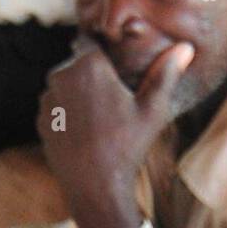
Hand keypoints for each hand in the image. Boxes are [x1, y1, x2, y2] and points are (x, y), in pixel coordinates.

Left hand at [37, 39, 193, 227]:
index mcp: (88, 65)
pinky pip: (57, 107)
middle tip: (116, 100)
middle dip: (93, 75)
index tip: (117, 67)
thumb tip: (185, 47)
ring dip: (80, 94)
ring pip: (67, 85)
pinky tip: (87, 133)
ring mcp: (47, 98)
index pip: (92, 40)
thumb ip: (165, 74)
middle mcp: (61, 75)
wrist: (95, 187)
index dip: (105, 52)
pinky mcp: (41, 118)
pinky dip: (69, 114)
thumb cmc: (127, 147)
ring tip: (102, 121)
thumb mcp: (153, 110)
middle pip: (79, 64)